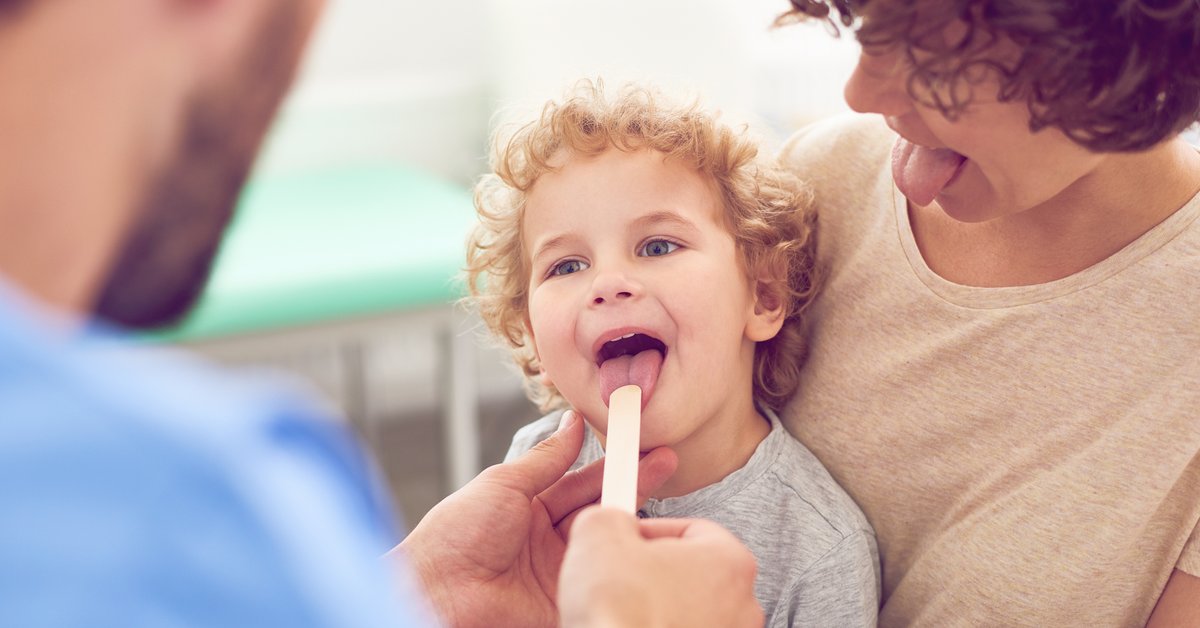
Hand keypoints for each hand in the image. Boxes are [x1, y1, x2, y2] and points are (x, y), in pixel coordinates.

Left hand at [393, 411, 677, 627]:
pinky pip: (601, 582)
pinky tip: (644, 548)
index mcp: (530, 511)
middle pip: (602, 512)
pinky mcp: (567, 602)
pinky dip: (623, 567)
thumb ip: (545, 458)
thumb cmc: (455, 536)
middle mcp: (549, 543)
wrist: (439, 591)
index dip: (613, 464)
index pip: (583, 483)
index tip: (641, 445)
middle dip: (635, 486)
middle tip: (668, 461)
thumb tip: (572, 423)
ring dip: (634, 523)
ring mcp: (561, 574)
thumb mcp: (503, 484)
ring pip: (608, 545)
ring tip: (662, 495)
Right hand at [559, 508, 763, 627]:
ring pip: (689, 611)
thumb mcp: (598, 536)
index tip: (627, 538)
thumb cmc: (621, 616)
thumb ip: (608, 518)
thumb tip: (605, 521)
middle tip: (620, 576)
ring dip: (657, 607)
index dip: (650, 530)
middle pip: (693, 573)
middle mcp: (741, 607)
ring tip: (622, 611)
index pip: (691, 529)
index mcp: (730, 562)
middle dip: (654, 572)